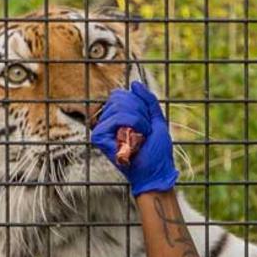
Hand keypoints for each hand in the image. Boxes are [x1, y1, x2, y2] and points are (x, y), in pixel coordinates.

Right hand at [92, 81, 178, 195]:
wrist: (155, 173)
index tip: (147, 124)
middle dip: (139, 112)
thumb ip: (148, 101)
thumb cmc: (156, 152)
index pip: (121, 94)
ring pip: (118, 106)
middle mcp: (106, 122)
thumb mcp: (157, 120)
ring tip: (141, 137)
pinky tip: (134, 140)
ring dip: (139, 120)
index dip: (139, 105)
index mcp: (117, 117)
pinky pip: (116, 118)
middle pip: (119, 97)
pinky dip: (132, 125)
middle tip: (145, 132)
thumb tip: (134, 83)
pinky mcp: (99, 138)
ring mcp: (101, 129)